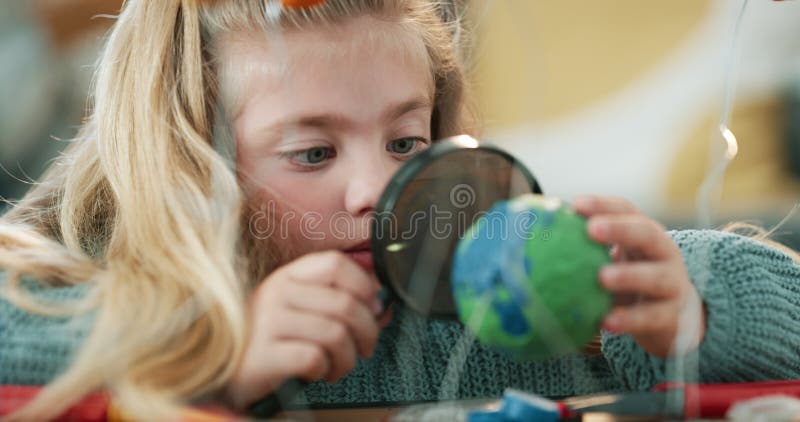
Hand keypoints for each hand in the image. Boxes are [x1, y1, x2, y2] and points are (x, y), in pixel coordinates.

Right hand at [224, 251, 384, 409]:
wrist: (224, 369)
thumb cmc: (270, 339)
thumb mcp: (301, 311)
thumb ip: (339, 303)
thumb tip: (382, 307)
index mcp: (288, 276)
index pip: (336, 263)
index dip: (364, 285)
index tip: (373, 308)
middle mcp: (276, 292)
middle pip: (345, 304)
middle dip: (367, 332)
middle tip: (365, 348)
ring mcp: (267, 322)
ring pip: (335, 334)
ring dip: (348, 358)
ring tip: (338, 367)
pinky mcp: (263, 355)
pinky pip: (314, 358)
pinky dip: (324, 370)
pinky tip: (316, 372)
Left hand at [574, 196, 705, 357]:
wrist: (674, 318)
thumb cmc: (631, 281)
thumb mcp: (613, 260)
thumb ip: (583, 249)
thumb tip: (530, 237)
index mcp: (645, 234)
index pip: (626, 210)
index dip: (602, 205)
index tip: (576, 205)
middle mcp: (663, 254)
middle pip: (648, 234)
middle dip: (620, 229)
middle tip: (591, 229)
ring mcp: (672, 285)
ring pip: (656, 277)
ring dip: (629, 275)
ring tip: (602, 277)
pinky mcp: (672, 317)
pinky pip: (650, 317)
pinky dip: (629, 319)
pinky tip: (606, 322)